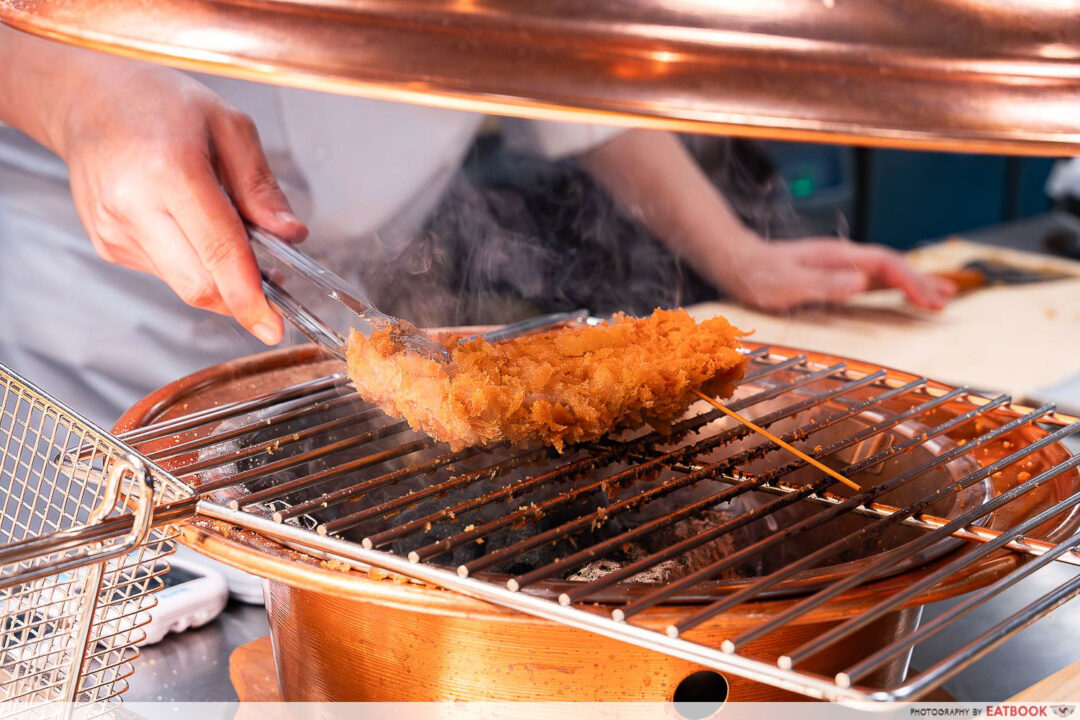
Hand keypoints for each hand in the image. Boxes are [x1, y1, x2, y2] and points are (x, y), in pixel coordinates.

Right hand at [53, 62, 306, 343]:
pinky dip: (193, 263)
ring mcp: (114, 231)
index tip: (273, 326)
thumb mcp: (230, 126)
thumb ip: (262, 188)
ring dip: (218, 276)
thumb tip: (291, 235)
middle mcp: (133, 206)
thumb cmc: (159, 104)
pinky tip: (190, 227)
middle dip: (241, 296)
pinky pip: (166, 273)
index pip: (219, 252)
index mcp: (169, 171)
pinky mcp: (108, 245)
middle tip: (272, 280)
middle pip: (199, 285)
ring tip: (226, 232)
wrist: (87, 99)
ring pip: (184, 285)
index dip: (250, 297)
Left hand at [710, 237, 956, 311]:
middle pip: (892, 265)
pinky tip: (905, 295)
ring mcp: (841, 264)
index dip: (909, 281)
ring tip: (942, 297)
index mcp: (838, 256)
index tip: (927, 300)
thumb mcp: (788, 284)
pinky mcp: (835, 275)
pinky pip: (873, 280)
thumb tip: (860, 283)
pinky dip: (895, 288)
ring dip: (914, 284)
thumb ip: (824, 284)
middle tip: (948, 300)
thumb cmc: (759, 276)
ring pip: (887, 272)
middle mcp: (844, 257)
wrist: (739, 263)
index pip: (885, 265)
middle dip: (922, 282)